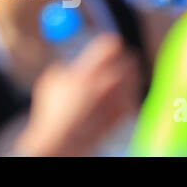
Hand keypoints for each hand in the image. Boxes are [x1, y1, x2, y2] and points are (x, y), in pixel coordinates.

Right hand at [15, 33, 141, 155]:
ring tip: (115, 83)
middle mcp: (107, 85)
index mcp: (88, 72)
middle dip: (125, 59)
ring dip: (128, 76)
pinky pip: (134, 96)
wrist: (65, 142)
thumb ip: (64, 67)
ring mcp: (119, 101)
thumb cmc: (53, 112)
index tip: (110, 45)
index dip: (111, 43)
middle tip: (122, 60)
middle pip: (131, 60)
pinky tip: (116, 101)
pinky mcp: (125, 115)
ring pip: (135, 78)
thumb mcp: (50, 82)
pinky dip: (128, 95)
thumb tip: (71, 61)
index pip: (111, 46)